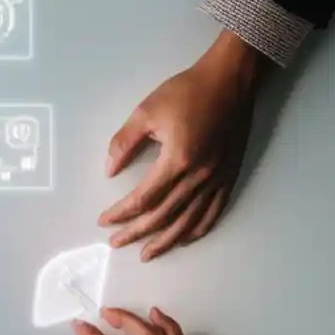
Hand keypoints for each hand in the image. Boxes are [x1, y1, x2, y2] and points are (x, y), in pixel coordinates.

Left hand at [100, 30, 267, 259]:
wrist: (230, 81)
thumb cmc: (186, 92)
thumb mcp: (146, 112)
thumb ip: (124, 143)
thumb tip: (109, 170)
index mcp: (177, 161)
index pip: (143, 199)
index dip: (121, 213)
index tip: (104, 221)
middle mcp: (199, 177)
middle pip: (163, 217)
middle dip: (137, 233)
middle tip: (116, 243)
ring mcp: (217, 179)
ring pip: (189, 222)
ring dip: (166, 241)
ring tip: (147, 254)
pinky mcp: (229, 176)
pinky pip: (213, 212)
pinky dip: (197, 229)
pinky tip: (184, 239)